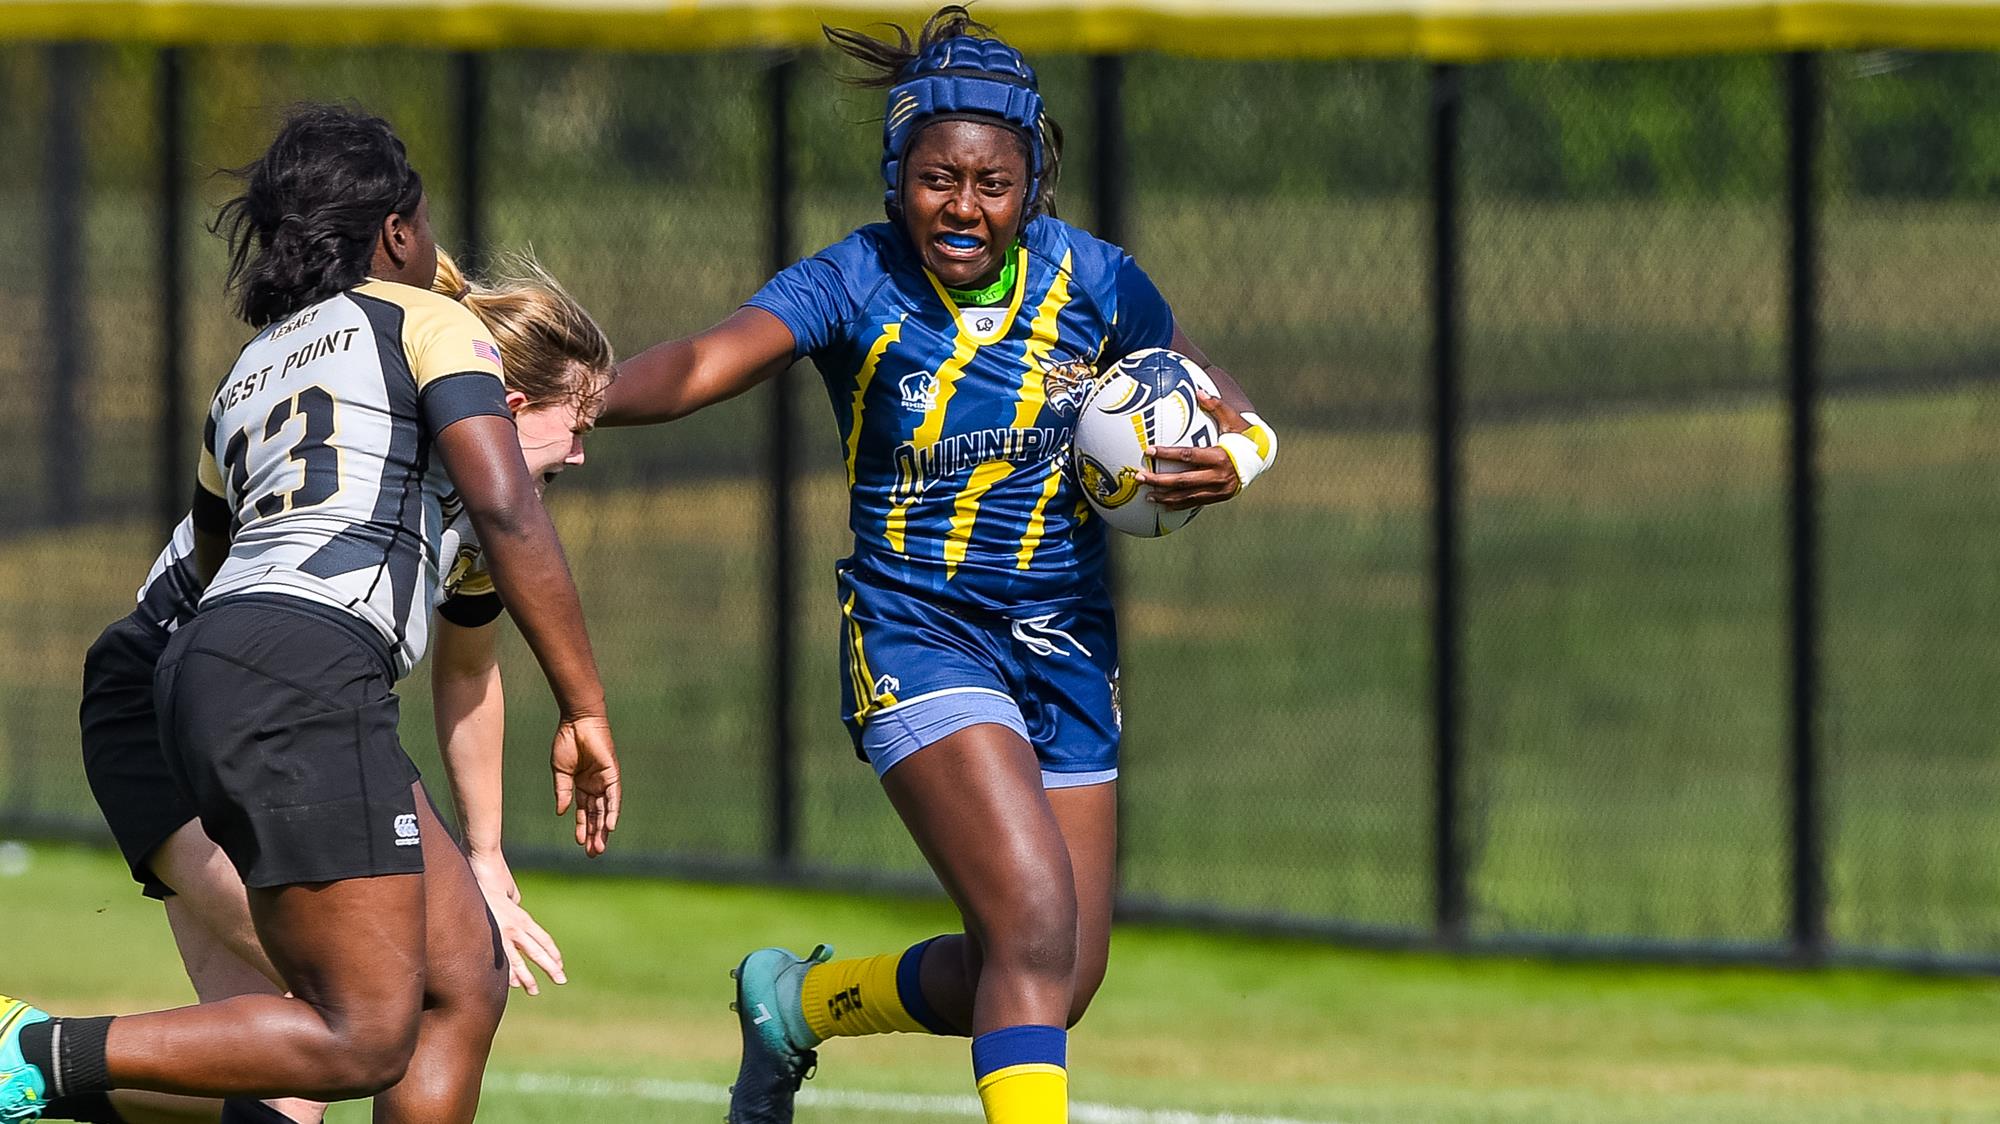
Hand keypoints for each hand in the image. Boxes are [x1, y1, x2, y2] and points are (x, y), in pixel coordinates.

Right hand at [468, 850, 565, 994]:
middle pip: (538, 951)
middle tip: (561, 980)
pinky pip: (502, 956)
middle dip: (550, 967)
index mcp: (523, 917)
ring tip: (535, 991)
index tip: (559, 964)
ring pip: (521, 959)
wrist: (482, 868)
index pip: (543, 939)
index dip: (552, 952)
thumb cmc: (493, 881)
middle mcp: (518, 925)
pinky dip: (508, 971)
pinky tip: (513, 983)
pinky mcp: (490, 932)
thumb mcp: (508, 897)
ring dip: (529, 977)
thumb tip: (515, 912)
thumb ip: (513, 908)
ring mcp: (504, 930)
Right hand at [551, 714, 619, 855]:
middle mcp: (595, 786)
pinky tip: (609, 826)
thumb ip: (563, 792)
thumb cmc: (567, 742)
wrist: (577, 722)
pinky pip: (613, 796)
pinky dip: (612, 811)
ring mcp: (604, 781)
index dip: (583, 828)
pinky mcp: (612, 773)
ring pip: (605, 810)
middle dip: (595, 834)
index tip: (580, 844)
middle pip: (596, 815)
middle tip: (594, 854)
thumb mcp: (560, 772)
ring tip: (600, 847)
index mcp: (581, 786)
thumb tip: (561, 813)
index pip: (584, 812)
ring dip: (603, 829)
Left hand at [1140, 392, 1249, 510]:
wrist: (1263, 459)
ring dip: (1165, 497)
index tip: (1148, 451)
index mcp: (1220, 456)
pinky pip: (1195, 503)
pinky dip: (1178, 504)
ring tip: (1146, 496)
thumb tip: (1199, 391)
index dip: (1167, 454)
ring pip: (1187, 496)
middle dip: (1159, 480)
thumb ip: (1216, 406)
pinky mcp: (1218, 498)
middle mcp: (1218, 476)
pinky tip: (1163, 504)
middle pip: (1183, 480)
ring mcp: (1219, 490)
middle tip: (1140, 477)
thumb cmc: (1244, 436)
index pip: (1188, 455)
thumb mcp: (1234, 420)